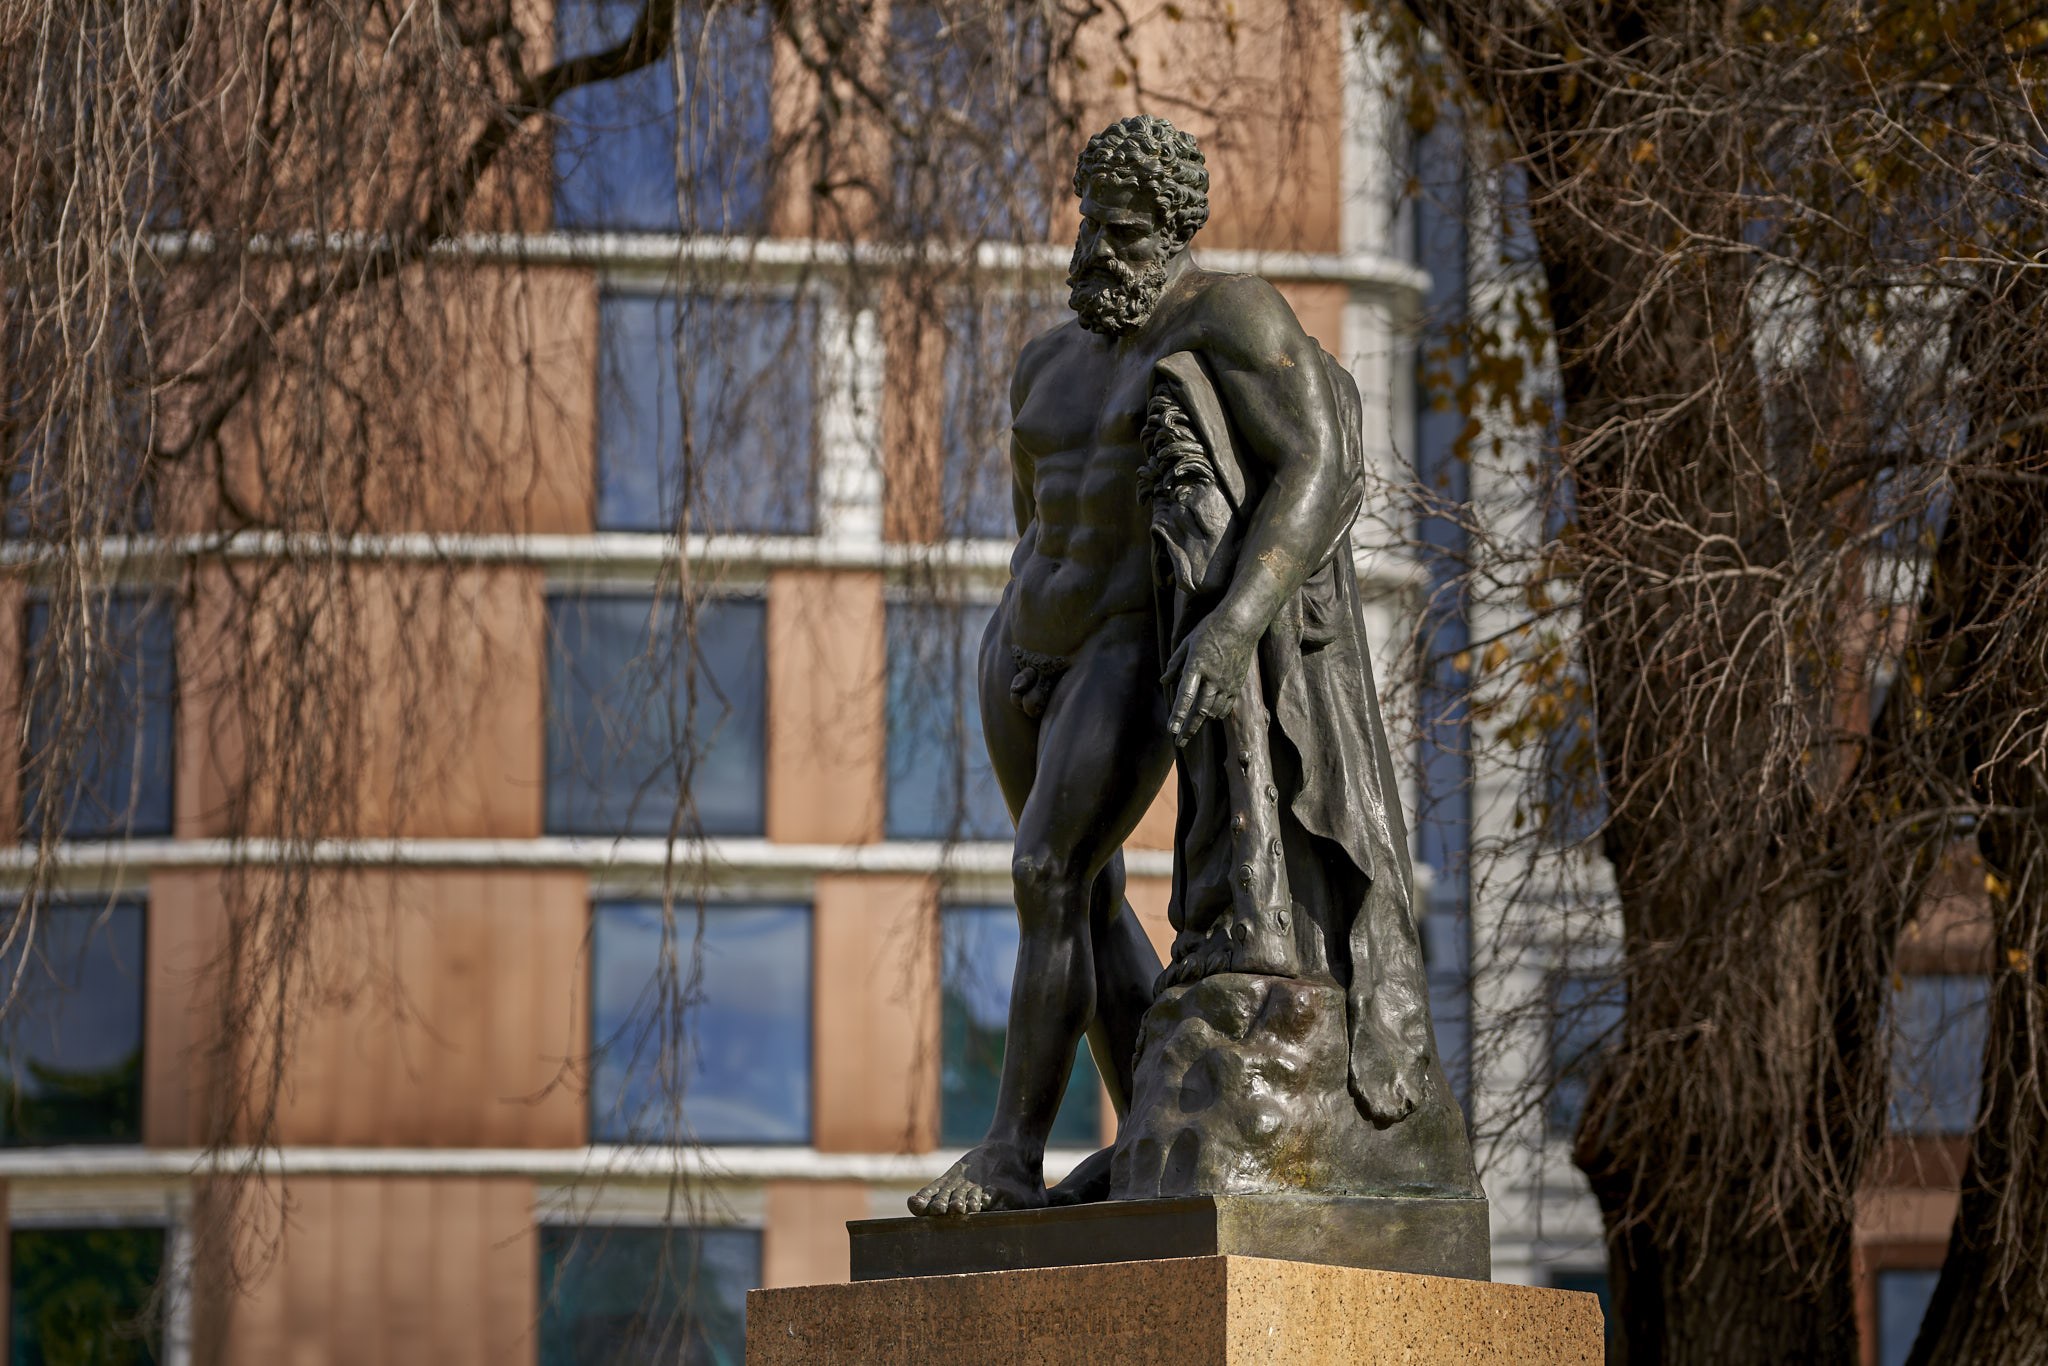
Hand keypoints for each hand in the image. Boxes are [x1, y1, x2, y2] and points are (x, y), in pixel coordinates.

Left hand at [1163, 613, 1256, 743]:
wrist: (1240, 624)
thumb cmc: (1210, 630)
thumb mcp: (1187, 643)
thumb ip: (1175, 664)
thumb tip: (1163, 681)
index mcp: (1196, 666)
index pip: (1185, 697)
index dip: (1178, 715)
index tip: (1171, 730)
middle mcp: (1212, 678)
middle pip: (1200, 710)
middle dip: (1189, 729)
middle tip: (1179, 742)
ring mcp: (1226, 683)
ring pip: (1213, 711)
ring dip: (1201, 722)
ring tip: (1191, 728)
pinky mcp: (1236, 685)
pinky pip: (1225, 707)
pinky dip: (1216, 715)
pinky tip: (1209, 716)